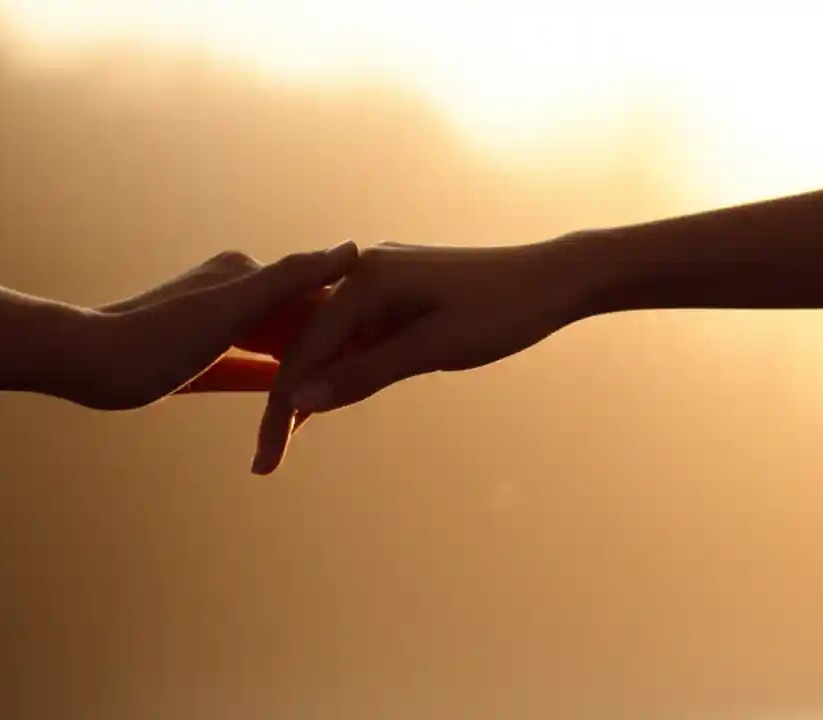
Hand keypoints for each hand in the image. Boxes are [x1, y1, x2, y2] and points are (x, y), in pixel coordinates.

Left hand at [62, 241, 356, 409]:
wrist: (85, 364)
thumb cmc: (156, 342)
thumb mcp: (233, 310)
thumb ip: (290, 278)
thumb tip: (352, 249)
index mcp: (242, 273)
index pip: (311, 295)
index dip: (348, 321)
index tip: (386, 342)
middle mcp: (229, 287)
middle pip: (294, 321)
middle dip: (328, 344)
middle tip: (370, 370)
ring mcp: (212, 318)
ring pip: (273, 343)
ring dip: (302, 361)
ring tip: (339, 383)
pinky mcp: (195, 350)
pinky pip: (246, 363)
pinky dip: (267, 375)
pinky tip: (283, 396)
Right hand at [251, 238, 594, 473]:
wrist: (557, 279)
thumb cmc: (502, 311)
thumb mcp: (432, 349)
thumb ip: (365, 373)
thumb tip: (301, 400)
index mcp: (366, 277)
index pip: (305, 347)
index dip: (283, 404)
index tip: (266, 453)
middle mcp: (364, 269)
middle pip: (310, 344)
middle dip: (291, 401)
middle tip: (268, 459)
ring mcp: (382, 277)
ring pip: (333, 341)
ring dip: (316, 388)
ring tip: (287, 444)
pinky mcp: (400, 290)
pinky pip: (359, 334)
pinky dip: (348, 369)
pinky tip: (331, 402)